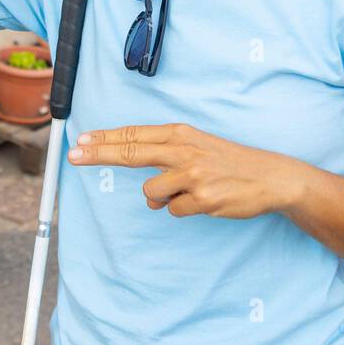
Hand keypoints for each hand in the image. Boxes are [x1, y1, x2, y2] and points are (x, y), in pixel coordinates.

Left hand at [67, 122, 301, 218]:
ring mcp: (192, 174)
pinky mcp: (202, 198)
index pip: (135, 134)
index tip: (81, 141)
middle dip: (99, 154)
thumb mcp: (198, 146)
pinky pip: (174, 211)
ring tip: (190, 191)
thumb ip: (167, 157)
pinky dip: (184, 209)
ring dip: (162, 198)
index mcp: (181, 134)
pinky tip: (205, 200)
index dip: (105, 139)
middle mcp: (184, 150)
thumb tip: (143, 185)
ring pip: (151, 193)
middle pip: (130, 152)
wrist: (270, 176)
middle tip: (73, 156)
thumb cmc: (229, 162)